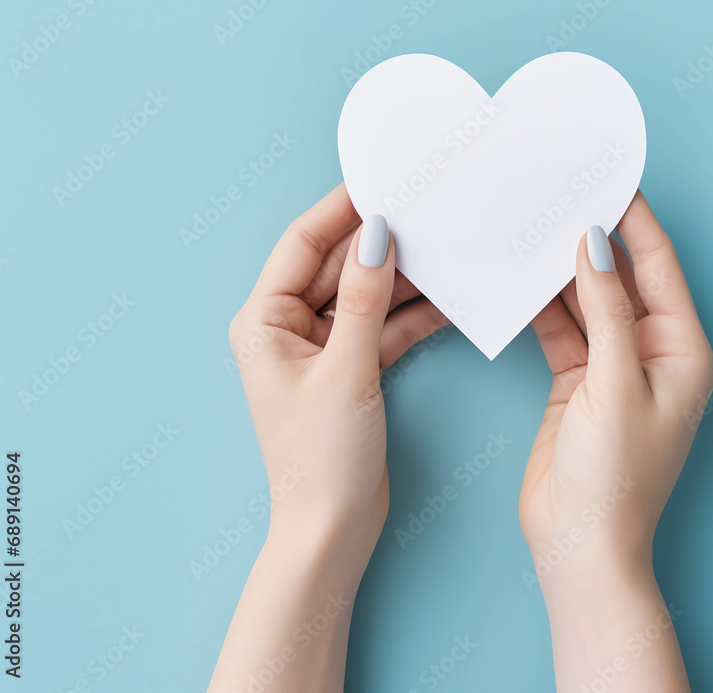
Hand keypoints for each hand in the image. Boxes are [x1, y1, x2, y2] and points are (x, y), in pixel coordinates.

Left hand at [209, 184, 446, 691]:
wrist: (332, 531)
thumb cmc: (321, 457)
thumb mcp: (347, 368)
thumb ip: (365, 298)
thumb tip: (378, 233)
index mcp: (264, 320)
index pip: (303, 244)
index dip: (342, 210)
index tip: (382, 182)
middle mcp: (288, 326)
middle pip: (339, 265)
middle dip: (382, 243)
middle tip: (427, 211)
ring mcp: (323, 346)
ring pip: (366, 293)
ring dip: (404, 277)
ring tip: (446, 247)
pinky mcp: (352, 365)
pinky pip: (383, 324)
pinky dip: (411, 313)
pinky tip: (448, 297)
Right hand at [520, 190, 712, 691]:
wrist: (578, 549)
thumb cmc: (614, 480)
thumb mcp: (613, 384)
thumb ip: (607, 309)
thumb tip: (596, 243)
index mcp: (680, 349)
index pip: (657, 265)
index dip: (633, 219)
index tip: (606, 176)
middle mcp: (650, 350)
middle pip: (622, 275)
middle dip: (592, 236)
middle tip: (560, 190)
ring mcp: (613, 364)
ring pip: (588, 298)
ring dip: (562, 267)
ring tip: (533, 221)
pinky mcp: (579, 379)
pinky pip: (562, 326)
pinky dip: (542, 303)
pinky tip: (520, 274)